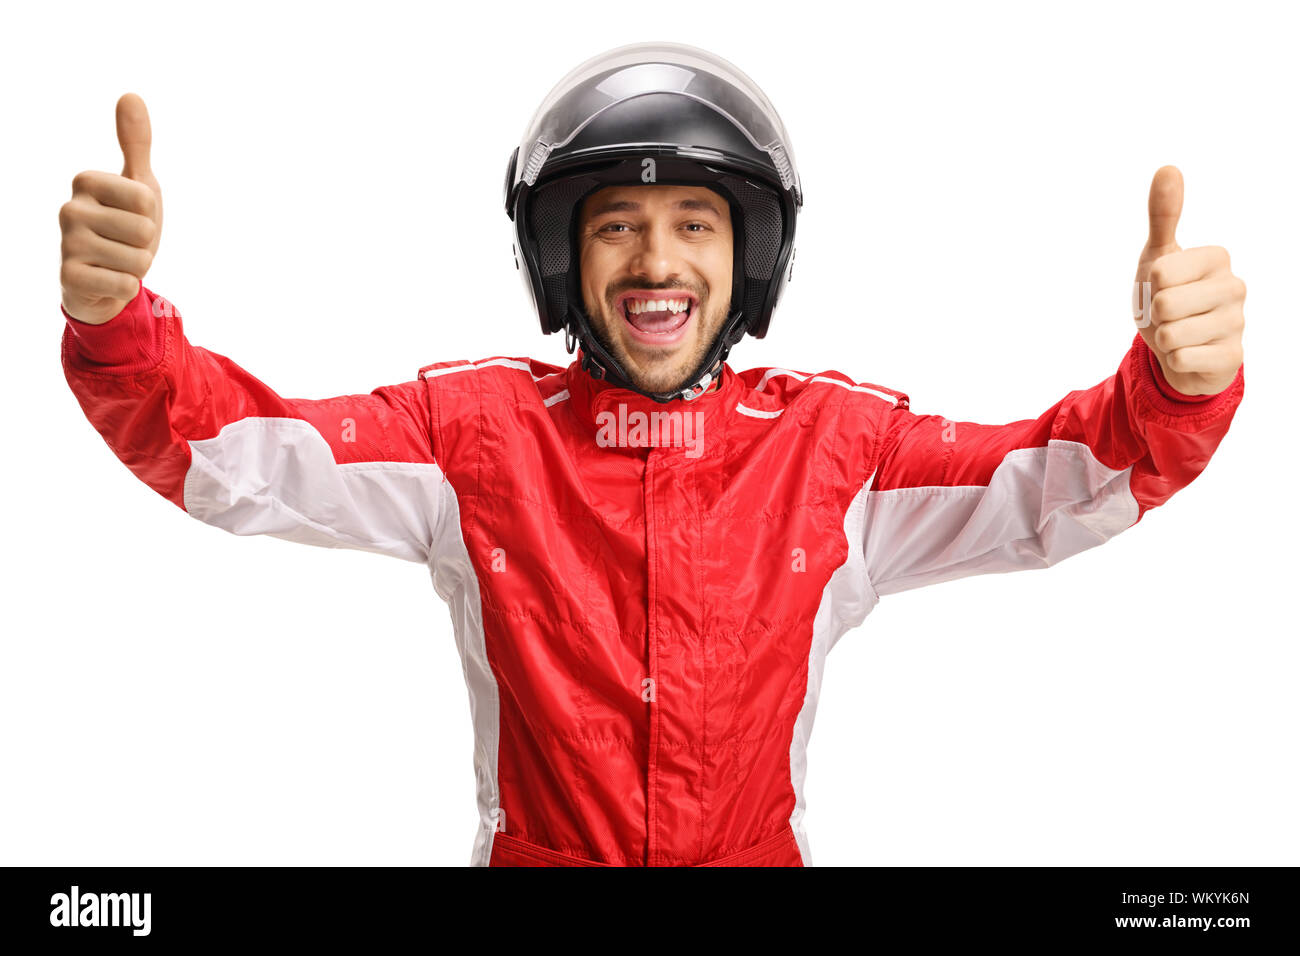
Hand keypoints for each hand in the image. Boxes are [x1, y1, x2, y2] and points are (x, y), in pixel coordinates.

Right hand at [59, 93, 163, 324]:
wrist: (106, 279)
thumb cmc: (124, 228)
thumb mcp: (138, 185)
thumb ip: (136, 143)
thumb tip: (131, 95)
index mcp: (86, 181)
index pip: (147, 199)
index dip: (150, 215)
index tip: (132, 218)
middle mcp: (69, 208)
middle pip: (144, 229)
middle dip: (145, 243)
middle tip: (125, 244)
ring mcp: (67, 243)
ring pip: (138, 259)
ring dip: (137, 266)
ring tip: (117, 262)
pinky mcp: (70, 277)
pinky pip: (125, 284)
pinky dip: (126, 287)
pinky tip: (108, 281)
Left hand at [1132, 165, 1244, 395]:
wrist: (1179, 347)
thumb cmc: (1168, 296)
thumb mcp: (1158, 255)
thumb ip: (1162, 215)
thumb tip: (1168, 168)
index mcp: (1218, 257)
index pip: (1159, 273)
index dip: (1150, 286)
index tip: (1163, 288)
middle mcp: (1235, 286)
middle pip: (1164, 304)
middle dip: (1155, 315)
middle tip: (1168, 315)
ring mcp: (1238, 323)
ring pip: (1170, 335)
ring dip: (1163, 339)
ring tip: (1179, 333)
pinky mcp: (1233, 357)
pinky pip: (1181, 359)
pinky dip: (1174, 360)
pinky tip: (1190, 353)